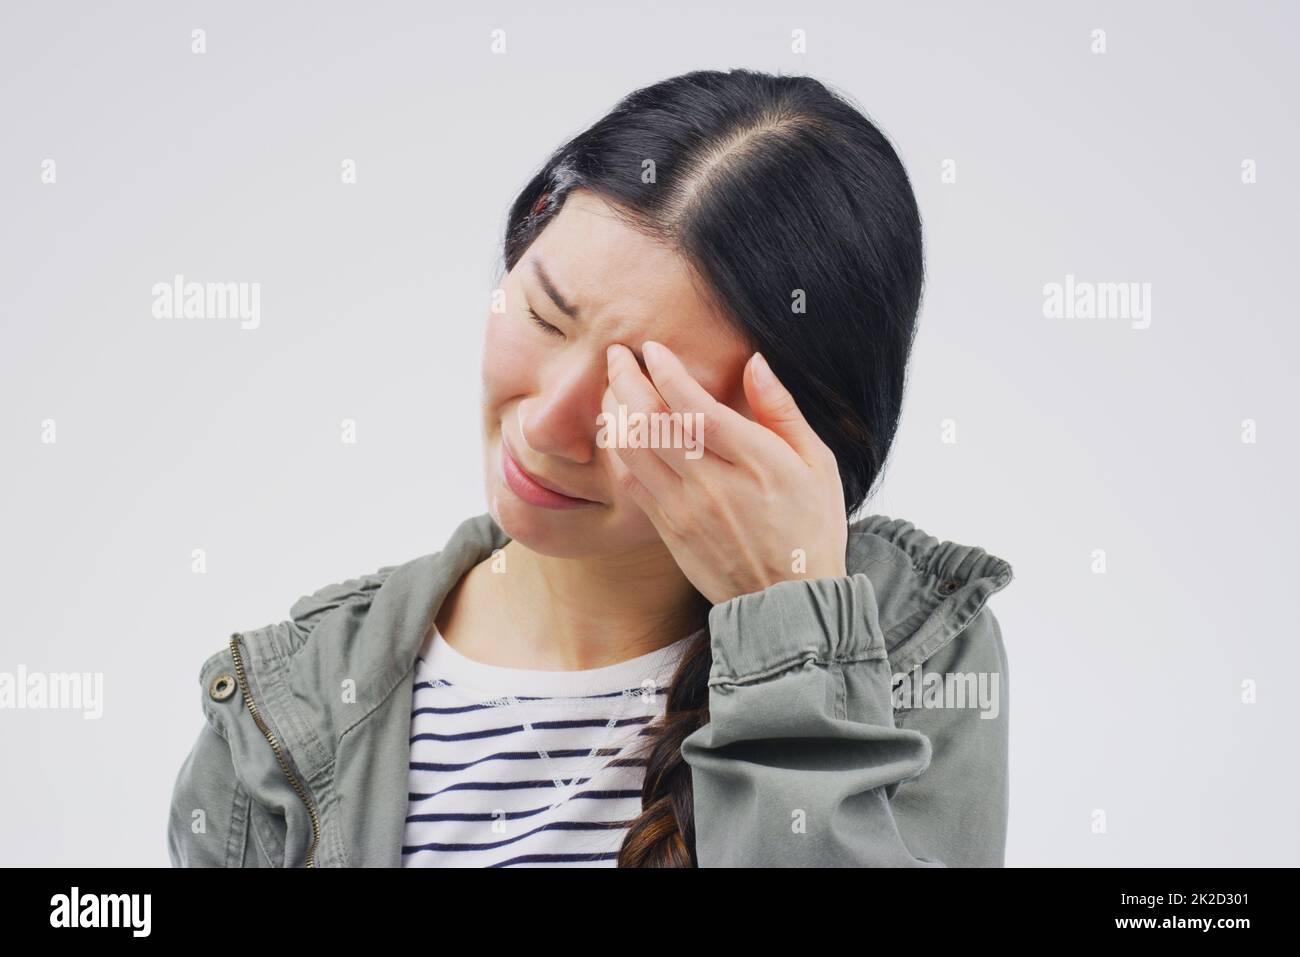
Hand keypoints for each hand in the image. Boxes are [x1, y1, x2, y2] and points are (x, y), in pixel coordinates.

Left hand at [603, 340, 847, 605]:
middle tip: (618, 355)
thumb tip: (754, 363)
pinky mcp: (669, 529)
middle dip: (627, 380)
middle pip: (653, 422)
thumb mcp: (816, 463)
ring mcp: (685, 509)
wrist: (788, 600)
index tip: (652, 349)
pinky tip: (620, 429)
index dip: (666, 371)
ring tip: (616, 386)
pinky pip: (631, 481)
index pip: (694, 406)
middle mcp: (714, 484)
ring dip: (616, 411)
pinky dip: (619, 449)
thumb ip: (781, 410)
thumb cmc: (810, 526)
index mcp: (755, 462)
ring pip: (633, 450)